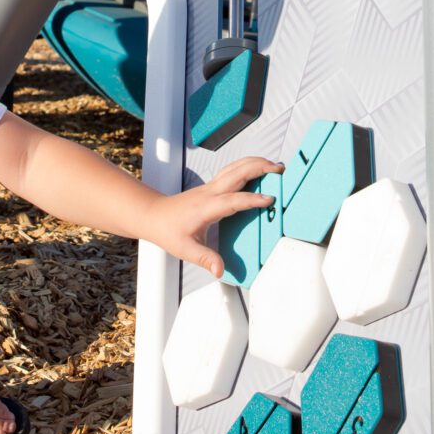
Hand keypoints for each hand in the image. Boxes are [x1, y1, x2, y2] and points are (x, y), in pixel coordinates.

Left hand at [149, 159, 283, 275]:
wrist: (154, 215)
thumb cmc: (168, 230)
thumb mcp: (185, 249)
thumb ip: (205, 259)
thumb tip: (220, 270)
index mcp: (206, 207)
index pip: (233, 200)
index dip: (252, 200)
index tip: (269, 200)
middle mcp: (210, 192)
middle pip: (238, 173)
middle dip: (260, 168)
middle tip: (280, 171)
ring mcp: (211, 186)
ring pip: (236, 167)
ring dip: (256, 163)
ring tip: (275, 166)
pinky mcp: (212, 186)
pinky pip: (233, 170)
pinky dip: (248, 166)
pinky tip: (258, 168)